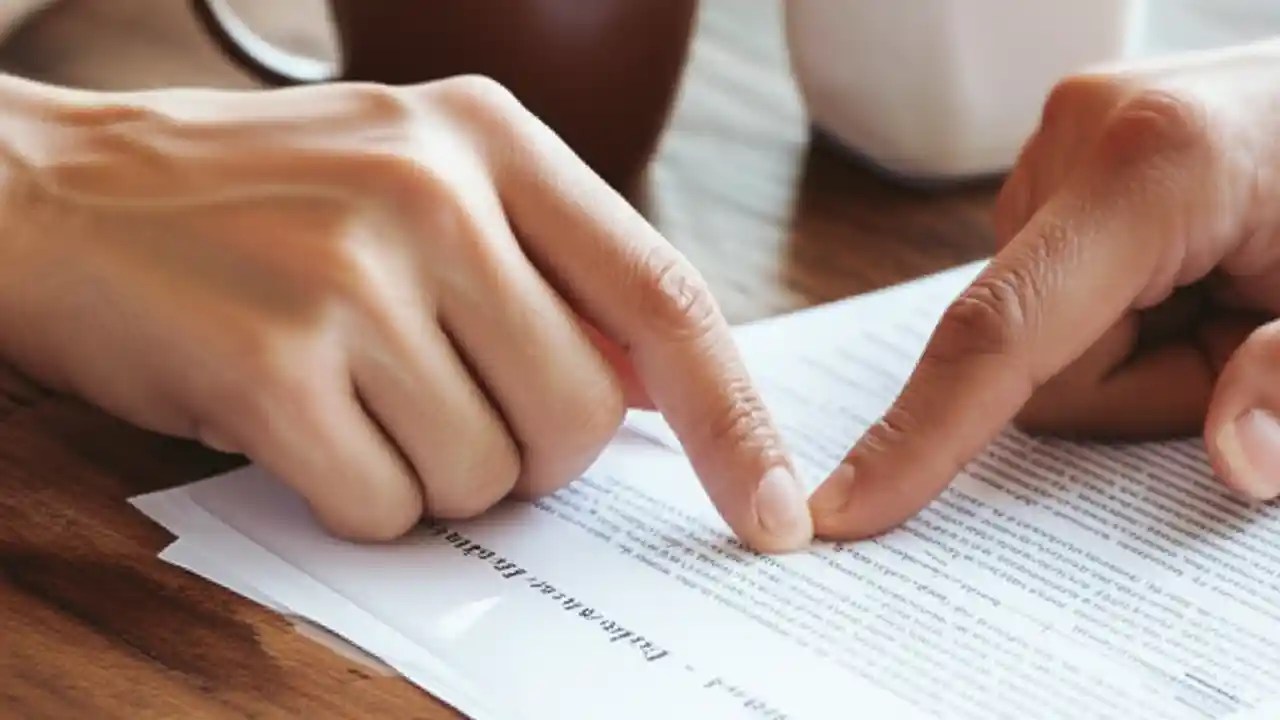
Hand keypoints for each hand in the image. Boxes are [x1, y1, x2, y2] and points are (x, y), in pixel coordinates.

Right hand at [0, 75, 810, 549]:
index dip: (733, 419)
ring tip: (355, 398)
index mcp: (494, 138)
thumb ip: (550, 272)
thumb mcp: (423, 182)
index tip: (771, 509)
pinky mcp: (275, 362)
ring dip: (433, 474)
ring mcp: (353, 273)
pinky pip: (384, 505)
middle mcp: (435, 191)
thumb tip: (661, 394)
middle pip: (581, 416)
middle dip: (529, 454)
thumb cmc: (261, 202)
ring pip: (487, 475)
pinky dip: (357, 497)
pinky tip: (300, 427)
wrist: (61, 193)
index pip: (666, 299)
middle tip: (443, 407)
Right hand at [810, 41, 1279, 537]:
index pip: (1002, 330)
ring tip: (1227, 291)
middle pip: (1026, 349)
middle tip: (1239, 339)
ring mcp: (1065, 140)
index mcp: (1155, 164)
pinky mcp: (1066, 156)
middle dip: (1132, 383)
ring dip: (1130, 347)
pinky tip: (1190, 269)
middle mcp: (1080, 137)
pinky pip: (1050, 287)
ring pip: (1034, 326)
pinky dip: (1117, 310)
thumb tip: (1237, 463)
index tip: (845, 510)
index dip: (922, 433)